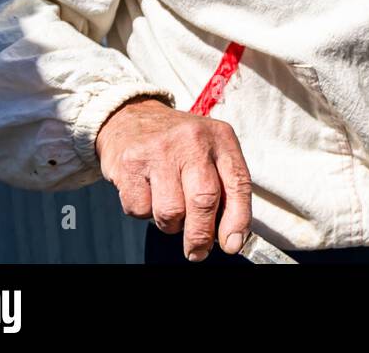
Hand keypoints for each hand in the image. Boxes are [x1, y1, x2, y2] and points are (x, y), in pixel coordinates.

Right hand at [95, 97, 252, 261]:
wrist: (131, 118)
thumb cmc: (178, 144)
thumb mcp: (210, 152)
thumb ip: (224, 187)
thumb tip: (230, 237)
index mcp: (221, 137)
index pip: (238, 183)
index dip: (238, 219)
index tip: (232, 244)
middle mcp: (192, 140)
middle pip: (204, 201)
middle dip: (201, 235)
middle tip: (198, 251)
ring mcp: (159, 150)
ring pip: (171, 212)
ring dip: (171, 224)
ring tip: (170, 208)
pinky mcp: (130, 164)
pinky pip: (140, 210)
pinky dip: (144, 213)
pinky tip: (147, 193)